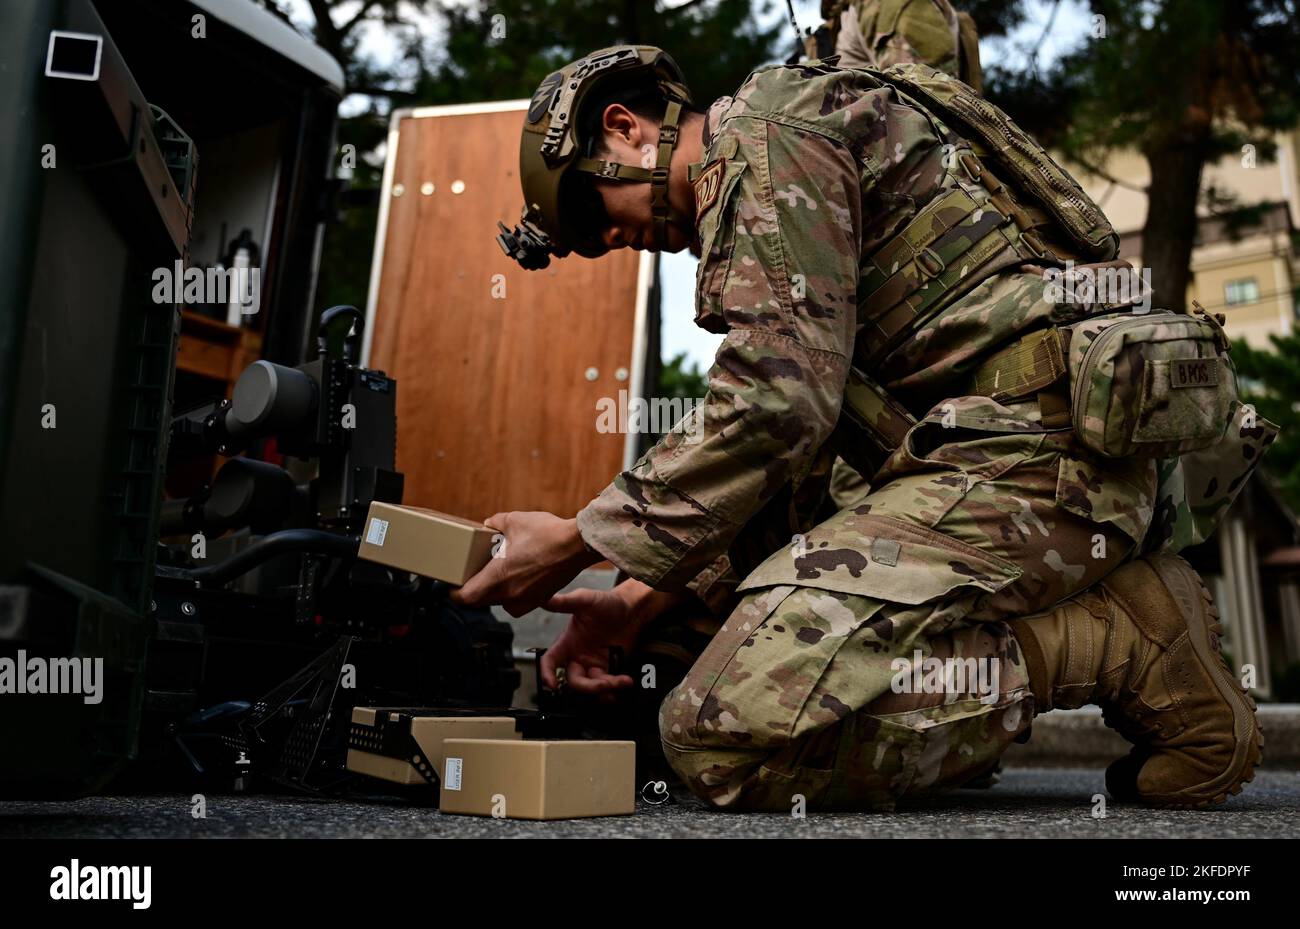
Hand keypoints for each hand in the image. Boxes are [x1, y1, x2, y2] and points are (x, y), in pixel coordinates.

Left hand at [451, 512, 598, 615]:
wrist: (578, 545)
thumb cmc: (547, 534)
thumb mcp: (514, 521)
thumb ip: (494, 523)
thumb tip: (488, 524)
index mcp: (499, 578)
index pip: (466, 598)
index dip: (455, 593)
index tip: (453, 585)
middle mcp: (510, 595)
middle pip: (481, 601)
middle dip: (475, 589)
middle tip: (474, 574)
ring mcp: (527, 600)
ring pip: (500, 602)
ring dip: (495, 591)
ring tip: (499, 572)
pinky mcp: (540, 600)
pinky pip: (518, 601)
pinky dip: (513, 591)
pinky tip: (519, 574)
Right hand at [540, 588, 638, 697]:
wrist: (632, 609)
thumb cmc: (607, 602)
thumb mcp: (585, 600)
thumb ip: (564, 602)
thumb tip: (542, 599)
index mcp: (567, 642)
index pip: (550, 661)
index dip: (547, 673)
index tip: (552, 685)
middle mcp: (578, 656)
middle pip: (574, 681)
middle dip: (588, 687)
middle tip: (605, 684)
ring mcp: (593, 664)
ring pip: (591, 686)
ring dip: (604, 689)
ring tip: (621, 682)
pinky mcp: (609, 669)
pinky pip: (607, 685)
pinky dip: (615, 687)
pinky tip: (625, 681)